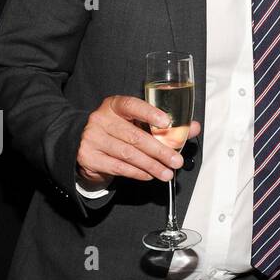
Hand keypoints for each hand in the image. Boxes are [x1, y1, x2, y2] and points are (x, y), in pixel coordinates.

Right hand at [76, 94, 201, 186]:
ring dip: (151, 165)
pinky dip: (137, 173)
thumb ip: (164, 126)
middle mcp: (101, 119)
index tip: (167, 123)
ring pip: (128, 154)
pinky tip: (149, 175)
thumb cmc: (118, 134)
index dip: (149, 113)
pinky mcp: (89, 157)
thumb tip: (193, 127)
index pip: (131, 105)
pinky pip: (118, 167)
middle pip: (134, 136)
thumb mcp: (137, 124)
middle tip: (177, 161)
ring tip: (167, 173)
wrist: (86, 147)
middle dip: (160, 150)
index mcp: (114, 105)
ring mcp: (92, 138)